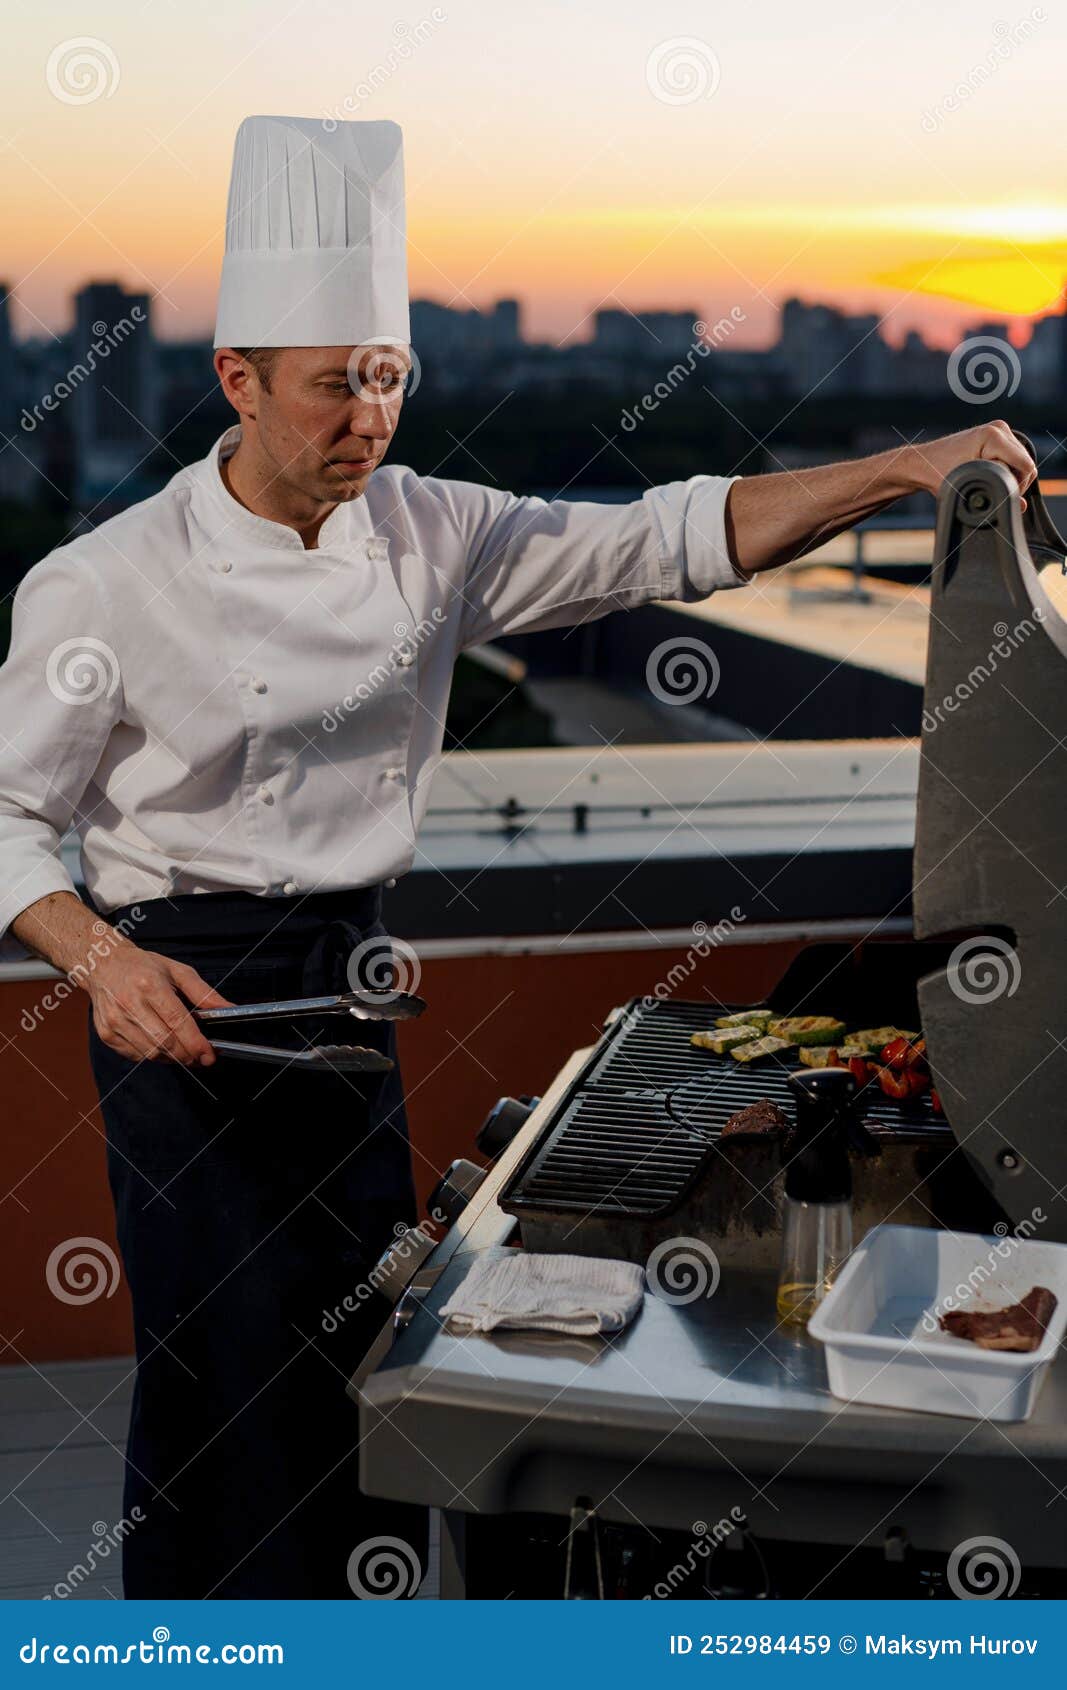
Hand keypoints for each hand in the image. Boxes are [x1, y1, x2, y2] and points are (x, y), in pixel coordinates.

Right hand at [87, 946, 234, 1065]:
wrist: (102, 965)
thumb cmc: (143, 967)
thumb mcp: (178, 971)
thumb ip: (204, 994)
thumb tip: (229, 1010)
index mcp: (150, 984)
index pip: (177, 1022)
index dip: (195, 1043)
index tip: (209, 1054)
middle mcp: (129, 1003)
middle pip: (164, 1043)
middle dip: (187, 1055)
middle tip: (200, 1056)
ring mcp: (115, 1021)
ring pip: (151, 1053)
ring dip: (172, 1058)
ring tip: (183, 1051)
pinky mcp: (106, 1034)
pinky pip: (136, 1055)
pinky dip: (154, 1055)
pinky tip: (161, 1045)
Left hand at [905, 421, 1036, 504]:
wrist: (923, 462)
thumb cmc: (939, 475)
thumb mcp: (968, 489)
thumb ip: (997, 496)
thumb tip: (1022, 505)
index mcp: (993, 436)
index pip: (1026, 466)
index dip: (1019, 487)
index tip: (1001, 497)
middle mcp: (999, 428)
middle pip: (1025, 463)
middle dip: (1014, 482)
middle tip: (993, 494)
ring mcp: (999, 429)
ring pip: (1020, 461)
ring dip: (1010, 476)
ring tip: (988, 485)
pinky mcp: (996, 435)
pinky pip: (1012, 457)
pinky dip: (1006, 470)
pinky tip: (988, 477)